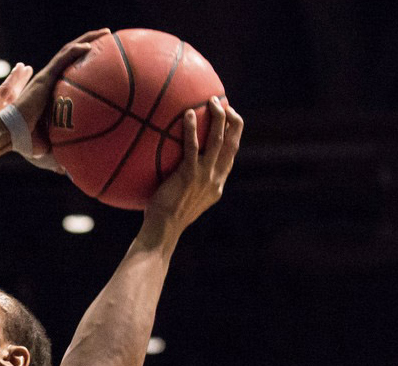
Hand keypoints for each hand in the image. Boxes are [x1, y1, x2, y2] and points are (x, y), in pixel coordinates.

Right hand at [0, 63, 31, 201]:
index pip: (7, 119)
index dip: (15, 113)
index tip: (23, 108)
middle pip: (11, 101)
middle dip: (19, 90)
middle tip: (29, 78)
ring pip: (10, 91)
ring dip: (19, 81)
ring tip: (27, 69)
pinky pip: (7, 86)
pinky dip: (15, 77)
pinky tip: (22, 68)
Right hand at [12, 29, 109, 156]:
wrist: (10, 136)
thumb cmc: (25, 144)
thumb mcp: (48, 152)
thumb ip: (59, 158)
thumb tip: (68, 174)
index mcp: (51, 95)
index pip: (70, 74)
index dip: (84, 64)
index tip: (102, 61)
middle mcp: (50, 83)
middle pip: (73, 57)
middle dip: (90, 44)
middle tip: (108, 38)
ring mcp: (47, 79)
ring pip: (70, 52)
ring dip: (88, 39)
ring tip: (106, 32)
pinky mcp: (44, 79)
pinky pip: (63, 60)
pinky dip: (76, 52)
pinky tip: (91, 46)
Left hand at [144, 97, 242, 233]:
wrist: (163, 231)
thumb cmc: (166, 217)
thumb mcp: (185, 198)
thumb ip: (188, 182)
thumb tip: (177, 166)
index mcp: (217, 184)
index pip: (232, 154)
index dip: (234, 134)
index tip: (229, 118)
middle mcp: (216, 178)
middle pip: (232, 144)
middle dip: (232, 121)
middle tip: (224, 104)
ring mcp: (205, 177)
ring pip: (218, 141)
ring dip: (218, 118)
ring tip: (212, 101)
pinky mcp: (189, 175)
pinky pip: (192, 146)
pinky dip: (192, 128)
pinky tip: (188, 114)